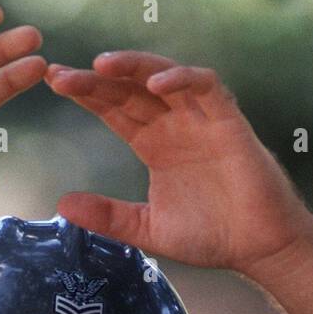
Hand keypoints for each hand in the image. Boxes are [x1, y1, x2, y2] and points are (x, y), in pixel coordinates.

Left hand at [44, 51, 312, 273]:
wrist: (258, 248)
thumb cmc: (210, 236)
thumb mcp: (147, 229)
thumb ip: (108, 217)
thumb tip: (61, 205)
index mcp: (155, 144)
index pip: (114, 109)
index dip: (86, 94)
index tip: (54, 83)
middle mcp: (175, 125)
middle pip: (130, 90)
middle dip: (96, 80)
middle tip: (59, 75)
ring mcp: (202, 120)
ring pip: (165, 77)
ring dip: (134, 67)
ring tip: (101, 65)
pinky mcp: (229, 122)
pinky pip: (206, 87)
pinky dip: (182, 79)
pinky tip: (156, 83)